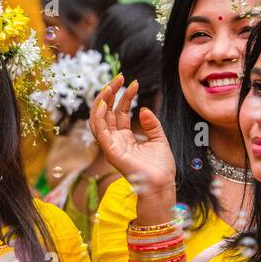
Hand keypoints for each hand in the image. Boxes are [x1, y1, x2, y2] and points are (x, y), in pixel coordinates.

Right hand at [89, 75, 175, 192]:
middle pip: (107, 112)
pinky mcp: (110, 151)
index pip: (119, 112)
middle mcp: (115, 140)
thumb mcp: (159, 139)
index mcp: (124, 137)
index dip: (125, 96)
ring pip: (99, 119)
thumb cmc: (161, 167)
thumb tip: (144, 109)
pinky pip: (99, 131)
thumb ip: (151, 124)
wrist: (162, 183)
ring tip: (111, 85)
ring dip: (102, 100)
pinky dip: (99, 116)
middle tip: (119, 77)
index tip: (134, 83)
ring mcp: (111, 145)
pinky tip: (105, 103)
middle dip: (111, 93)